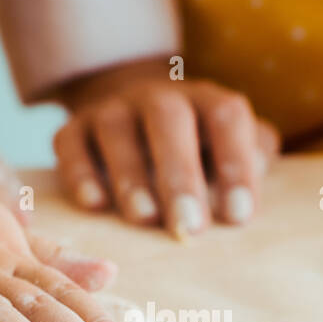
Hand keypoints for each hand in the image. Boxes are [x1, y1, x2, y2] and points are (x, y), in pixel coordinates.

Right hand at [54, 58, 279, 237]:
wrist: (134, 118)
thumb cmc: (197, 149)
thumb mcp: (229, 149)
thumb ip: (252, 160)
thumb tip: (252, 185)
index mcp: (205, 100)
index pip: (227, 116)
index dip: (236, 163)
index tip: (239, 216)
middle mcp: (158, 96)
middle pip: (169, 119)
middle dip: (180, 174)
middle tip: (188, 225)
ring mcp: (113, 108)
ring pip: (117, 129)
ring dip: (130, 174)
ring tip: (143, 218)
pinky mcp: (73, 128)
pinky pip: (70, 142)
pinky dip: (80, 172)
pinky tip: (94, 204)